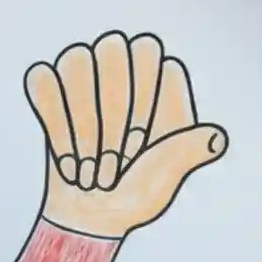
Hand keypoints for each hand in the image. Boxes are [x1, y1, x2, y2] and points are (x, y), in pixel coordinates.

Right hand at [24, 32, 227, 238]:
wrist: (92, 213)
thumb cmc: (138, 191)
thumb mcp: (168, 175)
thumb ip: (187, 150)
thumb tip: (216, 138)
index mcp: (159, 79)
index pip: (149, 51)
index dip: (142, 101)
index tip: (140, 148)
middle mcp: (122, 68)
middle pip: (111, 49)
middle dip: (109, 115)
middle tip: (113, 166)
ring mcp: (84, 74)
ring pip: (76, 61)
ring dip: (81, 125)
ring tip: (91, 172)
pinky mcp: (51, 88)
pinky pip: (44, 81)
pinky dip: (56, 126)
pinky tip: (69, 161)